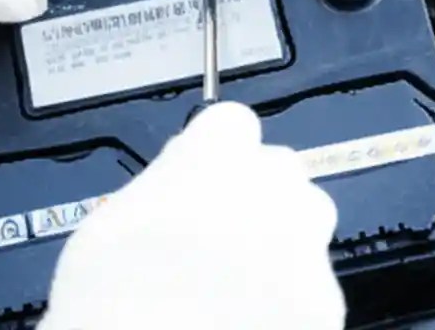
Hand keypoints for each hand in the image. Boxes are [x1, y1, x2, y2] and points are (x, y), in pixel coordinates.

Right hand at [39, 103, 345, 329]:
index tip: (201, 175)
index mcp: (214, 155)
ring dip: (274, 246)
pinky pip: (310, 288)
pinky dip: (285, 301)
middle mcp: (271, 189)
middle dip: (253, 197)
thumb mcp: (109, 222)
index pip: (232, 123)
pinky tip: (243, 317)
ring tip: (226, 286)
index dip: (215, 152)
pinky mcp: (324, 303)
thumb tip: (176, 183)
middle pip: (277, 174)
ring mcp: (305, 247)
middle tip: (211, 238)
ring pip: (302, 229)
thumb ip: (161, 184)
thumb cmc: (111, 303)